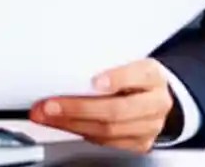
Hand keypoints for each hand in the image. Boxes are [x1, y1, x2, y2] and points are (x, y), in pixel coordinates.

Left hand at [30, 58, 174, 153]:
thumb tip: (67, 66)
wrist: (156, 97)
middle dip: (79, 108)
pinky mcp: (140, 144)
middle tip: (51, 105)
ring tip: (48, 116)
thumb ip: (106, 63)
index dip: (118, 79)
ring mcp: (150, 126)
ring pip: (108, 130)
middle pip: (117, 109)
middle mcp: (156, 103)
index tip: (95, 81)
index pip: (139, 75)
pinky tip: (65, 124)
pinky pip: (107, 142)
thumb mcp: (128, 60)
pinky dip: (82, 132)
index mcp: (153, 75)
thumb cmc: (136, 76)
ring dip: (72, 124)